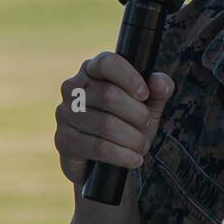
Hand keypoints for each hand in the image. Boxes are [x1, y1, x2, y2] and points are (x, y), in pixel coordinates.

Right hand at [55, 51, 173, 185]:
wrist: (105, 161)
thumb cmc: (127, 124)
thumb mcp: (148, 106)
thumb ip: (158, 91)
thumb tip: (160, 82)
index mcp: (92, 70)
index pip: (106, 62)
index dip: (129, 77)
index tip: (145, 95)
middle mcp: (73, 88)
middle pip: (108, 95)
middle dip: (137, 114)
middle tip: (147, 126)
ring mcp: (64, 114)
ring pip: (105, 124)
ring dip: (133, 138)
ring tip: (143, 146)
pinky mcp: (63, 140)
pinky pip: (98, 147)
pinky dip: (122, 155)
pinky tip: (135, 159)